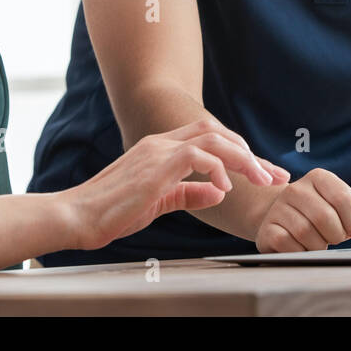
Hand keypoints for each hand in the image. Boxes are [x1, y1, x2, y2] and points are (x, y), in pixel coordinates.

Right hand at [65, 118, 288, 250]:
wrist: (75, 216)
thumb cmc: (111, 212)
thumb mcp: (159, 203)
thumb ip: (188, 194)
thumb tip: (218, 192)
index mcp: (162, 148)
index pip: (212, 142)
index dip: (243, 156)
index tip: (267, 174)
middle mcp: (162, 142)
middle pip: (219, 134)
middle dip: (252, 155)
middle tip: (276, 177)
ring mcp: (158, 150)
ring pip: (213, 138)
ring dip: (243, 159)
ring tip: (261, 181)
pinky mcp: (154, 166)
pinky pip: (197, 156)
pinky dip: (216, 170)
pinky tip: (223, 190)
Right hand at [254, 168, 350, 251]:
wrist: (286, 220)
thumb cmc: (325, 212)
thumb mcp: (350, 206)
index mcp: (319, 177)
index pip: (343, 197)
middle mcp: (295, 188)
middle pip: (325, 217)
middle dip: (337, 235)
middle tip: (334, 237)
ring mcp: (278, 208)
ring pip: (306, 233)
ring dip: (320, 246)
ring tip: (319, 242)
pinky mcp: (267, 229)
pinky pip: (289, 246)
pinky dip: (302, 252)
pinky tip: (303, 247)